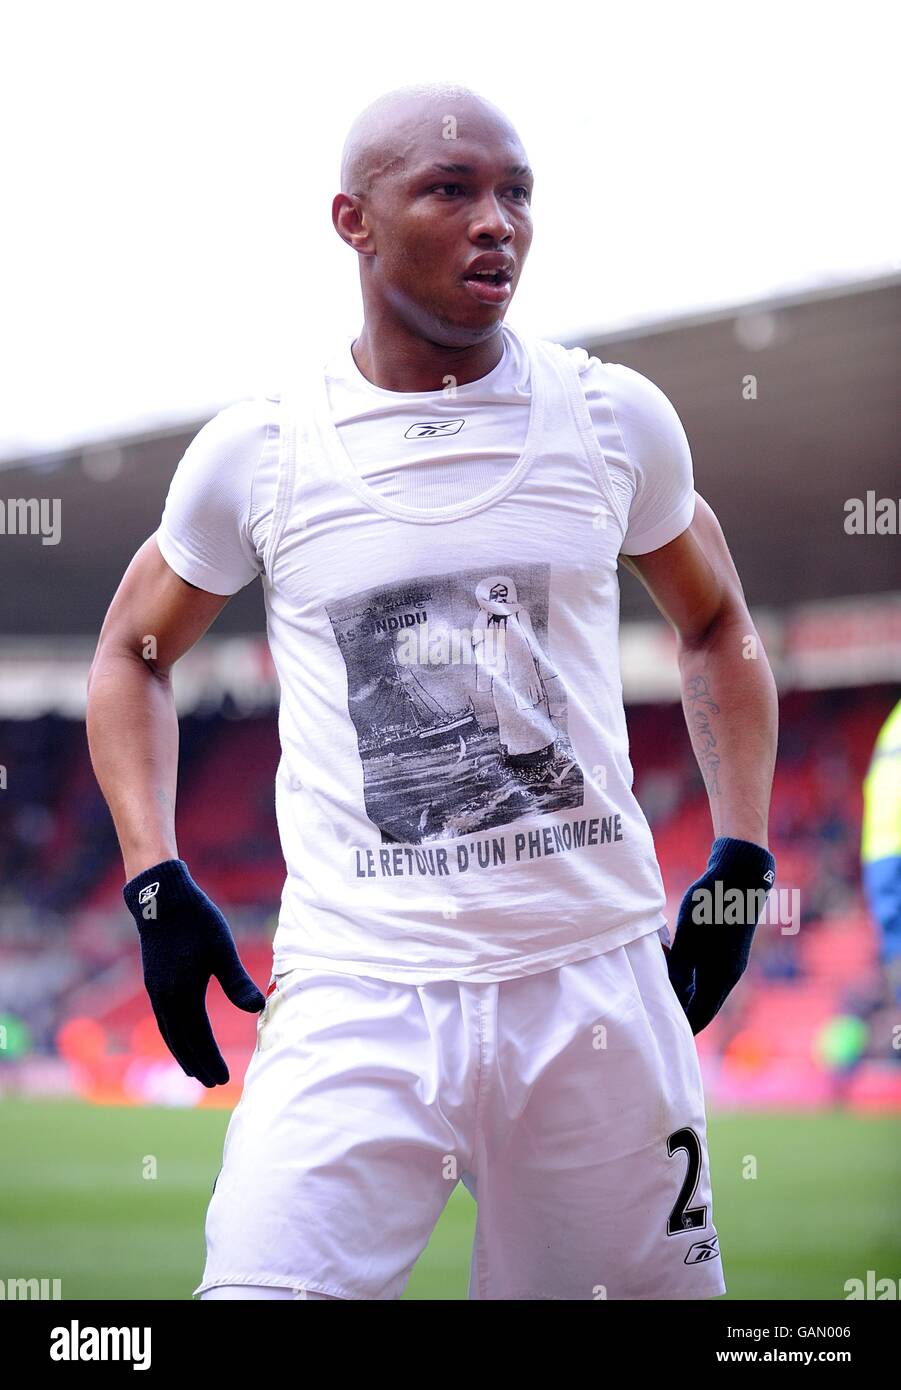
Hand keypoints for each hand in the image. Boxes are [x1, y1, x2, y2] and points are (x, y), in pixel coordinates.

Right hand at [123, 858, 265, 1084]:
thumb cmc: (197, 922)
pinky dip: (173, 1035)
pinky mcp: (154, 982)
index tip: (223, 1079)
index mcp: (183, 995)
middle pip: (181, 1042)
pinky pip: (163, 1020)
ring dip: (183, 1053)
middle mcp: (165, 999)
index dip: (211, 1059)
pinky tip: (181, 1035)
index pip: (199, 1038)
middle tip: (213, 1083)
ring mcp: (156, 991)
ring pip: (169, 1032)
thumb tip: (259, 1009)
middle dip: (197, 1063)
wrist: (161, 898)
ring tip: (194, 1069)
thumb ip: (237, 982)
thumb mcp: (222, 950)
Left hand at [665, 836, 775, 1034]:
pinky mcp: (729, 950)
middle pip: (701, 1004)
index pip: (698, 1017)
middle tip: (653, 999)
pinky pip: (707, 973)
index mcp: (719, 979)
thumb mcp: (686, 941)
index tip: (660, 1030)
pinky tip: (672, 958)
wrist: (740, 877)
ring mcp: (730, 963)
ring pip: (703, 988)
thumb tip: (669, 994)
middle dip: (678, 1005)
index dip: (680, 1026)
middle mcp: (729, 976)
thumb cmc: (709, 908)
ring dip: (682, 987)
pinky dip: (689, 973)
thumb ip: (677, 971)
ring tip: (660, 973)